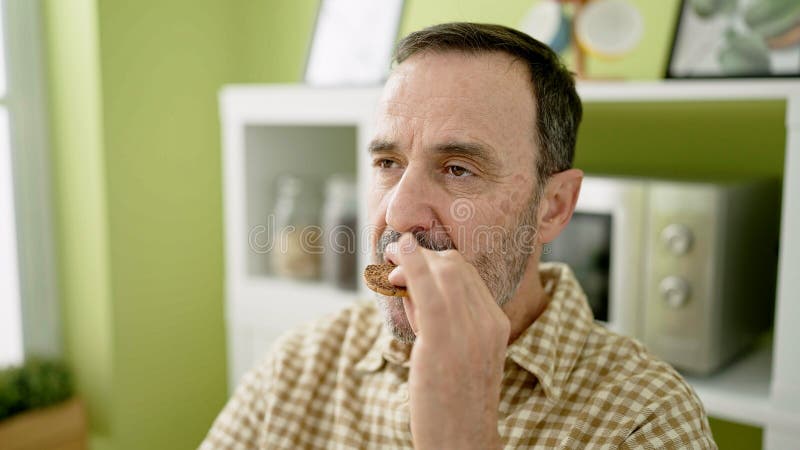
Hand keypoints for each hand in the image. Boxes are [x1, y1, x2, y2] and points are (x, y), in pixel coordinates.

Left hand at [385, 233, 509, 449]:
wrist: (462, 441)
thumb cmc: (453, 400)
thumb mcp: (458, 353)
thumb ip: (441, 319)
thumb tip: (410, 287)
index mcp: (497, 324)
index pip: (468, 274)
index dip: (437, 260)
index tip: (412, 260)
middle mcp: (488, 323)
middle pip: (456, 267)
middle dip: (423, 255)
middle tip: (395, 258)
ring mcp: (469, 332)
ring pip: (442, 272)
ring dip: (411, 257)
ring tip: (390, 258)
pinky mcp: (443, 342)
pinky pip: (427, 291)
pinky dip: (411, 266)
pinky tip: (397, 254)